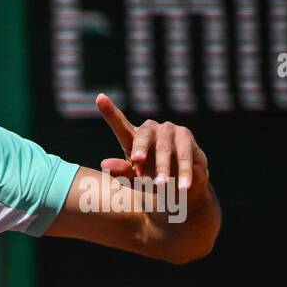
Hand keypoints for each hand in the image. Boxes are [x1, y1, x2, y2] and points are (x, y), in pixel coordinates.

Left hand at [95, 92, 209, 200]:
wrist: (179, 189)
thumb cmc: (151, 181)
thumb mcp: (134, 180)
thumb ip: (121, 172)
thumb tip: (104, 164)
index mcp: (132, 139)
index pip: (119, 124)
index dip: (110, 111)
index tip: (100, 97)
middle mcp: (151, 131)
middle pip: (143, 135)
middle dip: (140, 148)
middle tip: (137, 160)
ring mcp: (170, 131)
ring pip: (165, 148)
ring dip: (163, 167)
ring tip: (161, 185)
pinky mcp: (187, 138)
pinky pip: (184, 156)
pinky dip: (183, 172)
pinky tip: (183, 186)